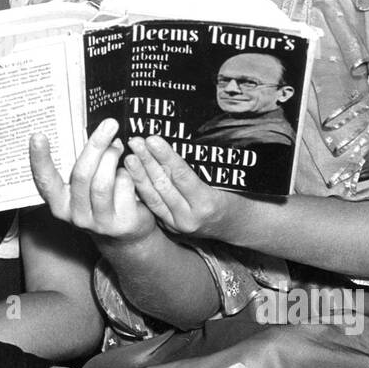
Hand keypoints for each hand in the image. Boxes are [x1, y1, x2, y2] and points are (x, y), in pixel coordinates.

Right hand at [29, 119, 157, 246]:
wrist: (127, 235)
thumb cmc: (104, 199)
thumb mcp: (86, 186)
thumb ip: (84, 165)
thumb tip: (94, 131)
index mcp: (60, 203)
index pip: (46, 180)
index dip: (40, 159)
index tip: (37, 135)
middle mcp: (75, 215)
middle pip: (82, 175)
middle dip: (96, 145)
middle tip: (109, 124)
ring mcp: (98, 222)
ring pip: (103, 183)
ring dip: (113, 158)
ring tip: (118, 145)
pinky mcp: (122, 223)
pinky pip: (124, 188)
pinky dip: (128, 173)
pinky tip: (130, 171)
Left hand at [124, 135, 240, 240]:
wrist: (238, 227)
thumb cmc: (235, 197)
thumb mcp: (223, 181)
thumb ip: (197, 169)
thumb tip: (171, 146)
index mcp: (206, 203)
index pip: (181, 175)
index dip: (165, 157)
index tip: (152, 139)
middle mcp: (190, 218)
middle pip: (164, 186)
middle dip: (147, 162)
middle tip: (135, 142)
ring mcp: (178, 225)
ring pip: (154, 197)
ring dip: (139, 175)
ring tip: (129, 156)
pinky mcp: (170, 228)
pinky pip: (153, 206)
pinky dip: (142, 190)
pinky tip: (131, 176)